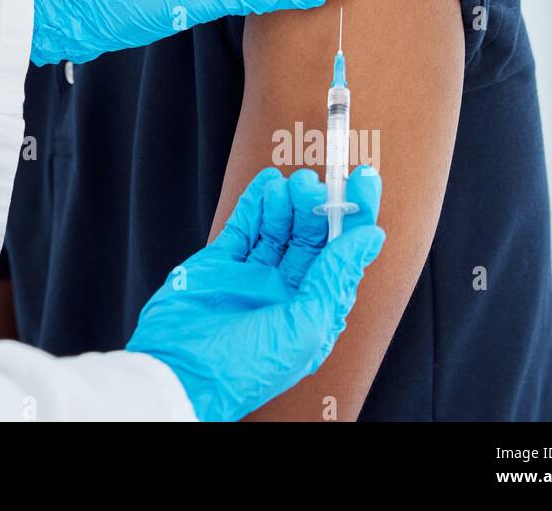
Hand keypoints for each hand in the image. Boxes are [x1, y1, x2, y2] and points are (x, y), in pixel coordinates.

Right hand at [126, 165, 384, 421]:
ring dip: (287, 201)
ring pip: (278, 226)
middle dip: (316, 204)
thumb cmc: (246, 366)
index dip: (357, 215)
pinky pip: (243, 226)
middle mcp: (286, 291)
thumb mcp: (306, 325)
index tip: (364, 179)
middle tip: (312, 183)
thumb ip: (334, 276)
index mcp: (314, 309)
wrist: (181, 371)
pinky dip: (255, 202)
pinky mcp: (220, 264)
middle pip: (311, 235)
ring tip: (291, 183)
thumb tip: (370, 237)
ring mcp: (252, 276)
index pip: (344, 253)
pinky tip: (267, 183)